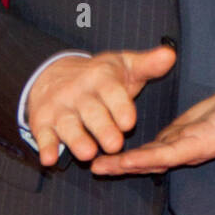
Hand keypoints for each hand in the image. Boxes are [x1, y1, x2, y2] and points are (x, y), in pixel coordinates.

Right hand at [27, 44, 176, 166]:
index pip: (111, 92)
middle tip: (115, 144)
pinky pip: (43, 135)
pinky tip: (49, 159)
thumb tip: (170, 54)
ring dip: (76, 140)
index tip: (129, 122)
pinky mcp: (43, 122)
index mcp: (101, 78)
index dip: (120, 107)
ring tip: (87, 154)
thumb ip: (148, 65)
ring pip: (68, 125)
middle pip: (91, 112)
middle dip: (102, 128)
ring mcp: (60, 108)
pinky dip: (45, 147)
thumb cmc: (101, 77)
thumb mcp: (125, 66)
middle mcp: (79, 93)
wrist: (54, 74)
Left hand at [88, 71, 214, 175]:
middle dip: (127, 165)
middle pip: (155, 161)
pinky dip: (133, 152)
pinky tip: (111, 151)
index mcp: (209, 140)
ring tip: (94, 162)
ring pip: (150, 157)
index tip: (127, 160)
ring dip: (123, 161)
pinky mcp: (180, 136)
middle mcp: (193, 148)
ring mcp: (185, 143)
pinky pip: (153, 148)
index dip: (151, 158)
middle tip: (96, 166)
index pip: (176, 153)